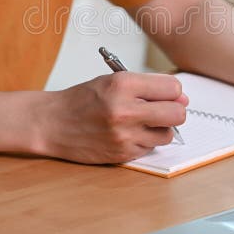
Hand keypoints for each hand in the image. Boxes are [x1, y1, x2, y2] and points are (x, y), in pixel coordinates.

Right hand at [30, 72, 187, 163]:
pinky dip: (145, 141)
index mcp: (123, 84)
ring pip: (167, 134)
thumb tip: (182, 98)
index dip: (173, 92)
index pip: (173, 89)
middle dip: (175, 111)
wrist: (52, 123)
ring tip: (142, 122)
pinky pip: (150, 148)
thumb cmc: (82, 100)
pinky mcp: (122, 154)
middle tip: (163, 110)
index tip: (167, 94)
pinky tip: (128, 133)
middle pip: (177, 114)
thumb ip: (147, 86)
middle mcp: (125, 110)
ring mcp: (124, 135)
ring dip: (160, 128)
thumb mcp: (112, 80)